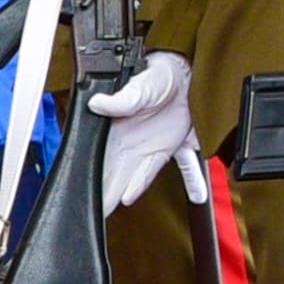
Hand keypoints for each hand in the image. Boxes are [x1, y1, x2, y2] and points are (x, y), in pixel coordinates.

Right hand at [87, 50, 195, 214]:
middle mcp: (132, 144)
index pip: (98, 163)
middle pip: (113, 178)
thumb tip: (98, 104)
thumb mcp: (139, 84)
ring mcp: (154, 147)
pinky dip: (194, 181)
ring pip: (139, 179)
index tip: (85, 199)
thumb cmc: (157, 72)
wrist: (185, 68)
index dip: (91, 182)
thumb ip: (122, 99)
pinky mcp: (177, 144)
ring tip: (116, 211)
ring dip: (130, 194)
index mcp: (117, 131)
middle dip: (103, 197)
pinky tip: (198, 197)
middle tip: (95, 216)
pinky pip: (186, 166)